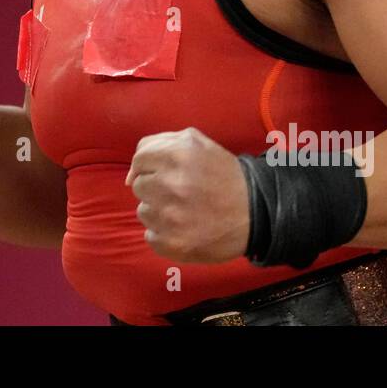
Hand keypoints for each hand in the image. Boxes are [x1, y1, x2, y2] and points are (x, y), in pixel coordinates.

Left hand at [126, 127, 250, 263]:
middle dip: (156, 188)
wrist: (255, 214)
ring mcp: (169, 217)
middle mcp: (170, 184)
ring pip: (143, 212)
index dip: (149, 167)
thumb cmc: (223, 176)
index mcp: (177, 154)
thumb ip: (159, 145)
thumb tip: (131, 175)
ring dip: (159, 211)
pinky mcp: (171, 244)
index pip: (139, 159)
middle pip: (140, 186)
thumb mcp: (197, 144)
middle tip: (180, 193)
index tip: (161, 174)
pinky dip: (164, 234)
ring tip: (185, 211)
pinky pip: (151, 236)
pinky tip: (185, 228)